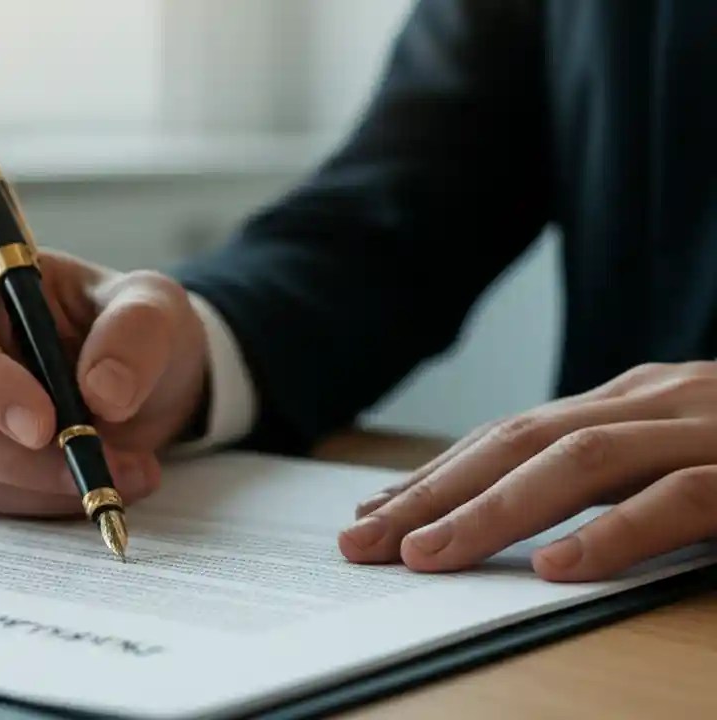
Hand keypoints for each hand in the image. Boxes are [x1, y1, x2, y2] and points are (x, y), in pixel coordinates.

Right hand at [0, 232, 207, 515]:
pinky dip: (44, 499)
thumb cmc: (128, 327)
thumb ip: (136, 333)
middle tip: (92, 461)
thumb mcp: (154, 308)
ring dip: (41, 481)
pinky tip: (96, 480)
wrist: (137, 383)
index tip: (43, 423)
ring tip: (123, 469)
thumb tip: (102, 390)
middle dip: (13, 451)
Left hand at [339, 362, 716, 580]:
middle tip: (362, 541)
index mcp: (626, 402)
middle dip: (432, 494)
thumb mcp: (678, 447)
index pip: (508, 437)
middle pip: (518, 445)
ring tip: (427, 555)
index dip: (435, 476)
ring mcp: (700, 431)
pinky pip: (677, 498)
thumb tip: (517, 505)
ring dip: (492, 511)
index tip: (372, 514)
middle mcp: (650, 404)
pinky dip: (612, 533)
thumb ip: (608, 470)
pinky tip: (554, 567)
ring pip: (579, 463)